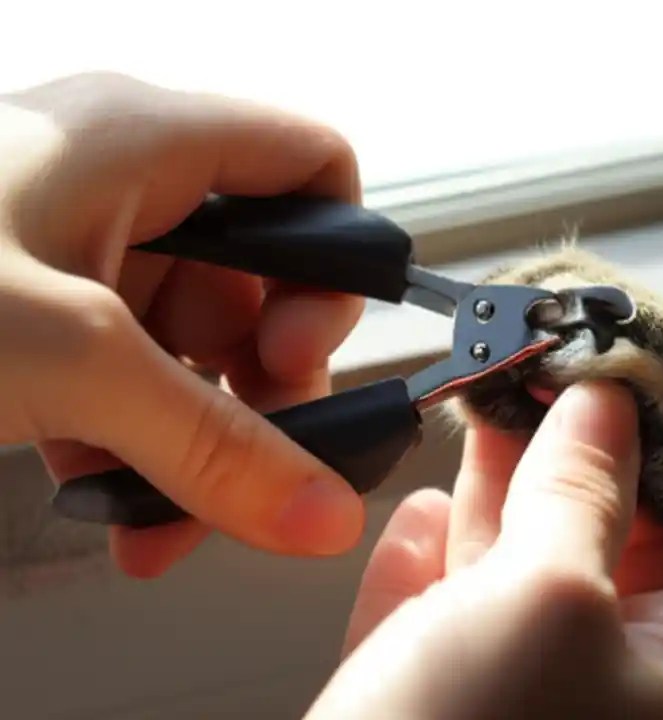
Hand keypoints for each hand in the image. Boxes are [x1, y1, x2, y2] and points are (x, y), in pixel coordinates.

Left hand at [0, 72, 365, 576]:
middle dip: (260, 384)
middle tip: (245, 455)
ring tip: (161, 512)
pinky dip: (133, 445)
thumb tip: (320, 510)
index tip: (302, 356)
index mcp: (143, 139)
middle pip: (259, 276)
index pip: (312, 168)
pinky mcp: (34, 311)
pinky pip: (127, 375)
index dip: (334, 263)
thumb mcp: (66, 364)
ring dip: (195, 438)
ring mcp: (72, 248)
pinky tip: (108, 502)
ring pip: (191, 341)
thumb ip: (212, 445)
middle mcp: (118, 182)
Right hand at [309, 382, 662, 718]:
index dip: (635, 461)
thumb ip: (585, 497)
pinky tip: (420, 517)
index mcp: (658, 674)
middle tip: (527, 378)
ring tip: (475, 420)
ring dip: (487, 504)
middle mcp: (589, 696)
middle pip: (582, 554)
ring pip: (498, 587)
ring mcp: (498, 708)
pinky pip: (424, 631)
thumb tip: (607, 400)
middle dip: (552, 466)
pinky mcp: (412, 719)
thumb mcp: (550, 597)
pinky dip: (421, 570)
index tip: (597, 383)